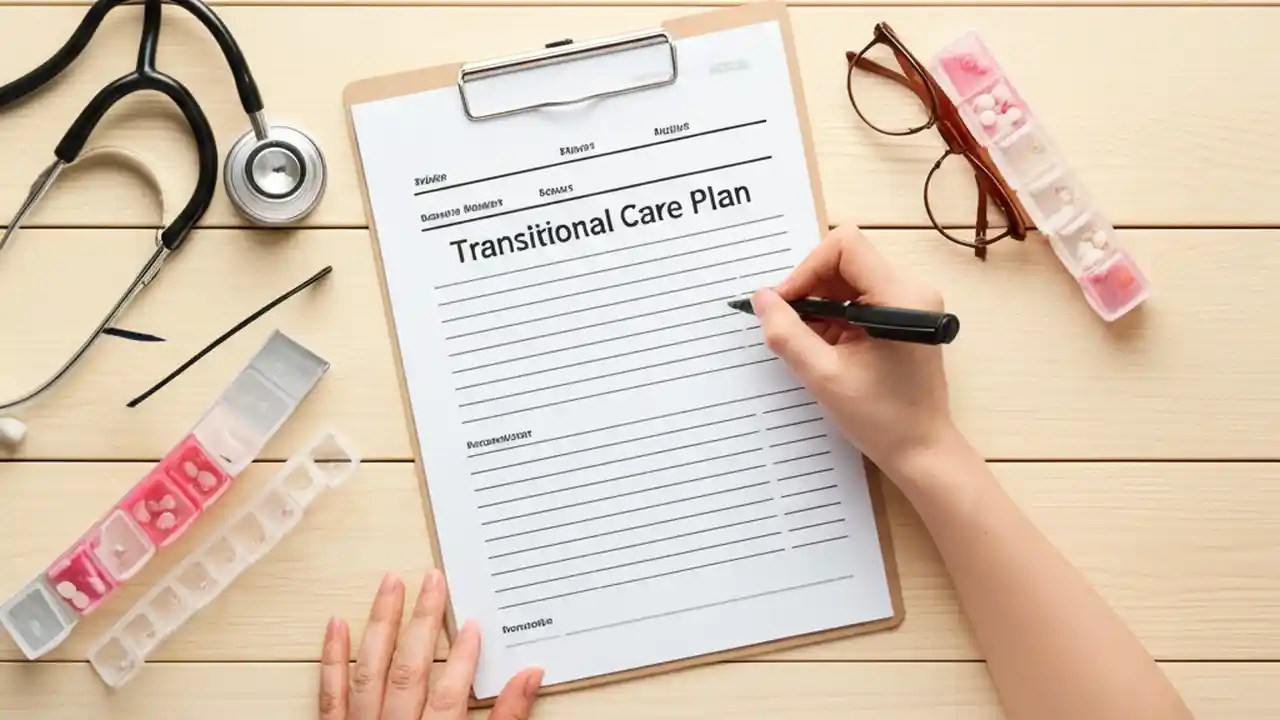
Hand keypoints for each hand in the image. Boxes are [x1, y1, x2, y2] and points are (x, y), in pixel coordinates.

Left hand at [319, 570, 542, 719]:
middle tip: (433, 581)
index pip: (449, 696)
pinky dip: (331, 659)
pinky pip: (329, 696)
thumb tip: (530, 679)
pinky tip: (335, 625)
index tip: (473, 624)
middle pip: (409, 673)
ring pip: (368, 673)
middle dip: (422, 623)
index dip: (464, 658)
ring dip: (379, 626)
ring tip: (389, 586)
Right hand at [754, 225, 957, 480]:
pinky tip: (823, 346)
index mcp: (900, 297)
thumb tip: (761, 298)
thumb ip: (788, 333)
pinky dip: (833, 316)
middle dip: (810, 287)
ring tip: (806, 341)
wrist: (921, 450)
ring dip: (819, 304)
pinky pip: (858, 299)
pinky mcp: (902, 318)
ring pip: (848, 279)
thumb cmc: (881, 418)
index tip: (786, 304)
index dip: (807, 268)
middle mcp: (910, 290)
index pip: (845, 246)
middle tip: (787, 324)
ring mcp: (908, 304)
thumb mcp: (824, 376)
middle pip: (846, 260)